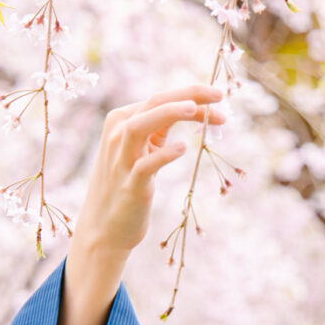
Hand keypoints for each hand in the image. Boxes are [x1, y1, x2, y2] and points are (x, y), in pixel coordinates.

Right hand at [54, 83, 224, 324]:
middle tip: (219, 95)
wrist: (105, 229)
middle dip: (188, 95)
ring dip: (168, 113)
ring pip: (141, 125)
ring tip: (195, 109)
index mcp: (122, 121)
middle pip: (154, 104)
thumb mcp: (142, 150)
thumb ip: (159, 128)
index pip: (160, 99)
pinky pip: (145, 165)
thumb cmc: (128, 185)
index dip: (192, 94)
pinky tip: (183, 148)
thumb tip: (194, 107)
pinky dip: (164, 154)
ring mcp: (122, 160)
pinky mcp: (130, 185)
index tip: (219, 98)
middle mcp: (118, 135)